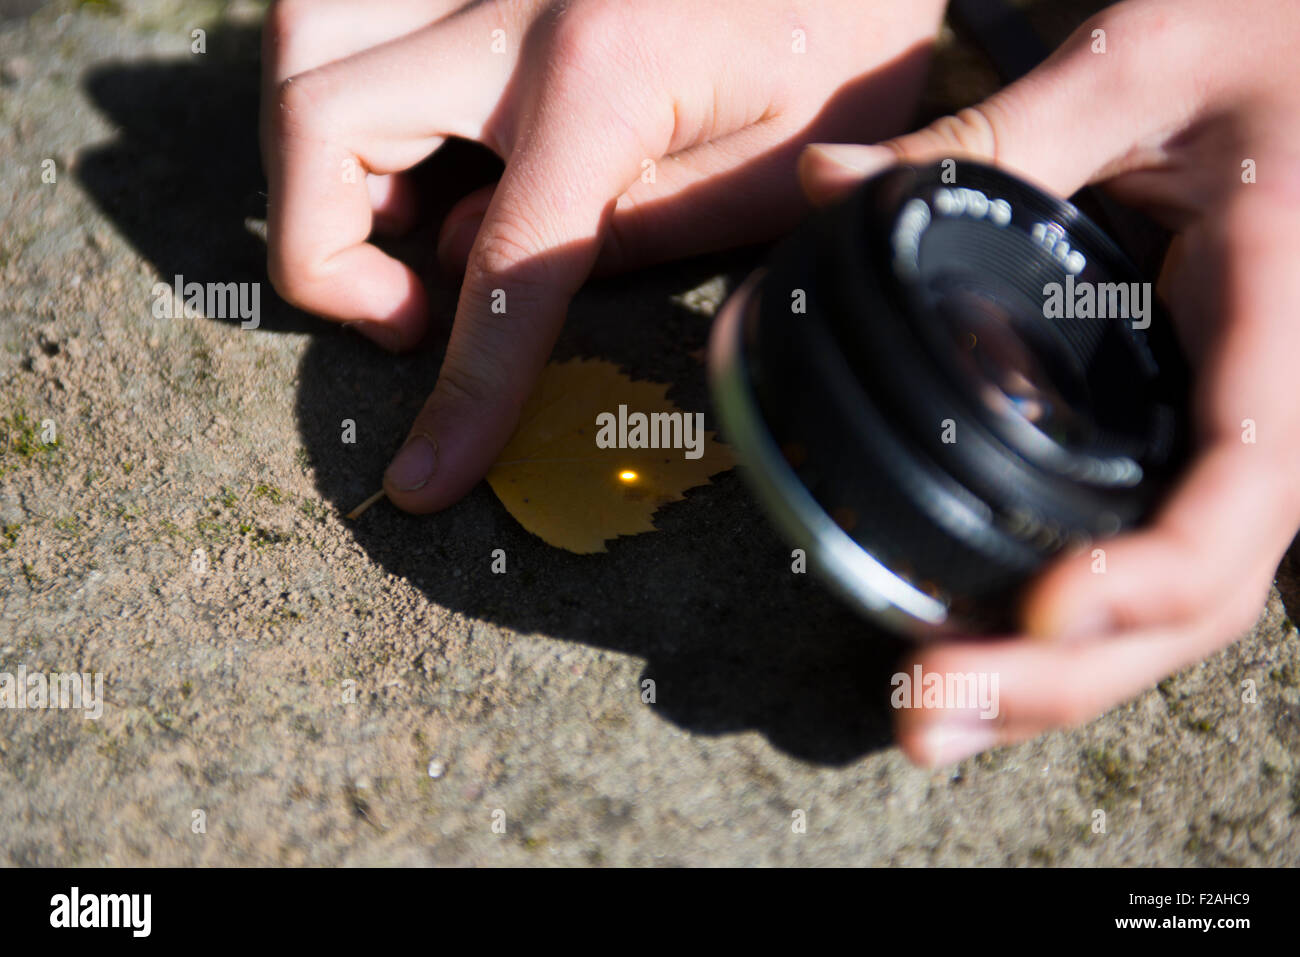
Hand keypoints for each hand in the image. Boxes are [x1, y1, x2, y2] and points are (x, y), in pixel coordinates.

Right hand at [260, 0, 944, 510]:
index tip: (426, 480)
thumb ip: (634, 232)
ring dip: (314, 154)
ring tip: (398, 215)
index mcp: (603, 76)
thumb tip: (472, 270)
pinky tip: (408, 132)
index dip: (459, 391)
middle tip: (410, 311)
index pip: (497, 264)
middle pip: (320, 121)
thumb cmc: (845, 37)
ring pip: (301, 38)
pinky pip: (342, 5)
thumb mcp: (779, 170)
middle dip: (327, 251)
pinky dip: (338, 82)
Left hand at [799, 0, 1299, 764]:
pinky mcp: (1184, 440)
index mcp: (1277, 326)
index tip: (1040, 613)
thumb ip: (991, 130)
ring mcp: (1227, 435)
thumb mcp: (1138, 63)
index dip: (1154, 572)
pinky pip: (1149, 560)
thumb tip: (824, 181)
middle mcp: (1264, 407)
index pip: (1246, 486)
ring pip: (1175, 607)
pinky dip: (1069, 631)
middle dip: (1067, 676)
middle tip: (927, 715)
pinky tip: (979, 655)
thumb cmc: (1264, 37)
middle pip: (1199, 597)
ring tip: (930, 720)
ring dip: (1057, 682)